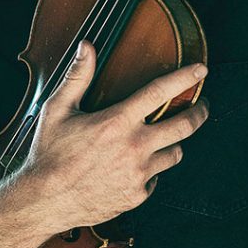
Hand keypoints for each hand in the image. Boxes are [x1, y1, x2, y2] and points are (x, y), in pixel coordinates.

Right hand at [24, 40, 208, 228]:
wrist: (46, 200)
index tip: (200, 70)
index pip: (160, 92)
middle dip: (199, 112)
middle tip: (201, 106)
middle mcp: (134, 147)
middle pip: (185, 126)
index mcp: (116, 122)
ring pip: (175, 153)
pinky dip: (151, 170)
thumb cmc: (48, 154)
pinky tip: (135, 166)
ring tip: (163, 139)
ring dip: (172, 143)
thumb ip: (77, 77)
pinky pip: (156, 178)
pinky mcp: (137, 194)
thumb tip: (86, 47)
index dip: (184, 78)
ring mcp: (139, 173)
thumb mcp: (57, 110)